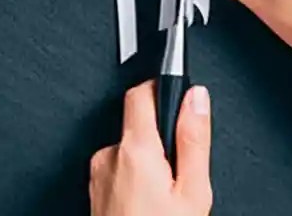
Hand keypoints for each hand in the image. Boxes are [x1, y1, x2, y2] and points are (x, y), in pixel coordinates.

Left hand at [89, 81, 212, 215]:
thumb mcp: (193, 190)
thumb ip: (194, 139)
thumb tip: (197, 98)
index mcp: (135, 149)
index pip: (141, 92)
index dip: (163, 89)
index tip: (179, 99)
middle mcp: (108, 157)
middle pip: (137, 123)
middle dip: (160, 137)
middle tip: (179, 168)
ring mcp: (97, 176)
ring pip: (128, 150)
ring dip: (147, 162)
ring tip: (164, 193)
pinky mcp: (94, 193)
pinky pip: (117, 171)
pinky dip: (133, 179)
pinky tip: (147, 201)